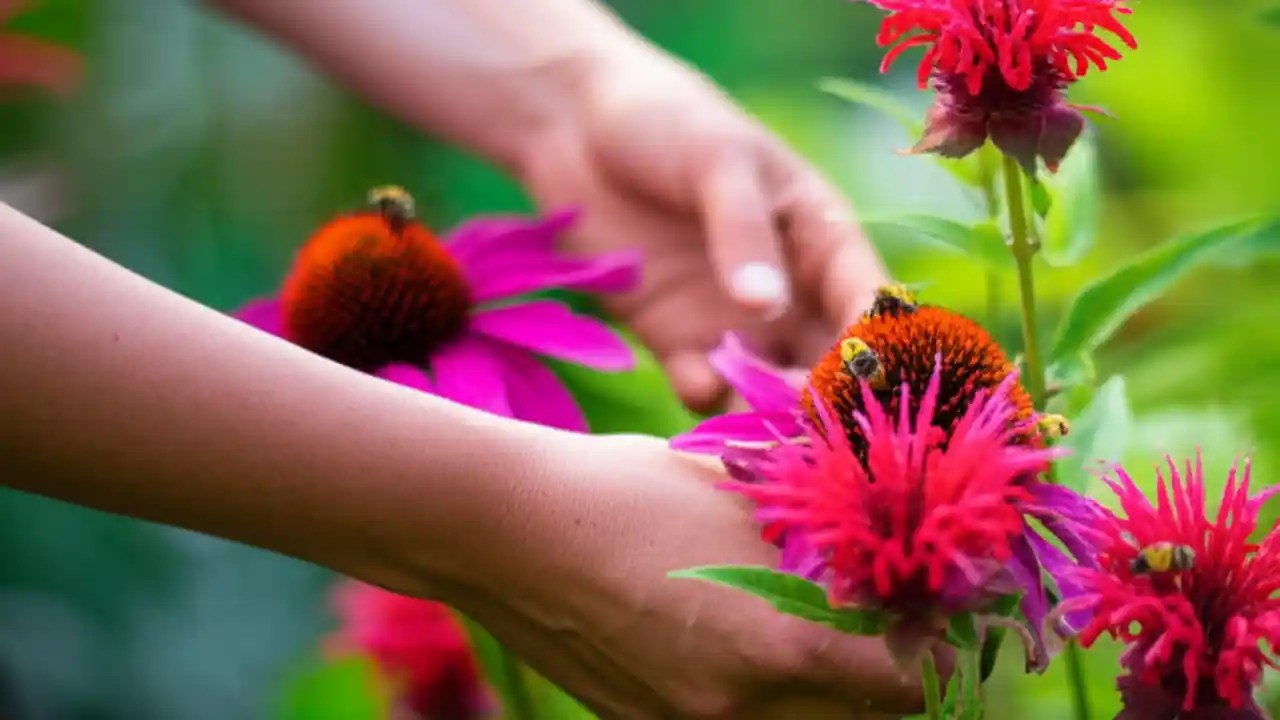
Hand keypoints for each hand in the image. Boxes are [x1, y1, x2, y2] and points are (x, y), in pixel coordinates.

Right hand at [430, 433, 922, 718]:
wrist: (502, 530)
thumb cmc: (620, 494)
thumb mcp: (735, 497)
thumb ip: (819, 535)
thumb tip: (881, 549)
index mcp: (773, 648)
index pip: (900, 687)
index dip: (933, 654)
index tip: (933, 618)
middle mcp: (736, 710)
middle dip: (883, 682)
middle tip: (883, 627)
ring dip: (822, 693)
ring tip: (812, 631)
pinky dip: (758, 697)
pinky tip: (738, 639)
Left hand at [516, 45, 888, 411]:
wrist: (573, 124)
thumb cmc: (664, 119)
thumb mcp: (716, 159)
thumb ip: (743, 230)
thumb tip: (767, 306)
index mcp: (820, 236)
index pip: (865, 300)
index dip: (873, 345)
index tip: (861, 378)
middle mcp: (787, 289)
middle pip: (825, 359)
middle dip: (823, 396)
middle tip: (806, 417)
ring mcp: (730, 319)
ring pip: (768, 386)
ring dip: (766, 409)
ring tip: (756, 419)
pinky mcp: (673, 338)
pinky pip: (702, 387)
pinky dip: (705, 400)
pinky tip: (697, 387)